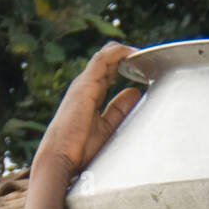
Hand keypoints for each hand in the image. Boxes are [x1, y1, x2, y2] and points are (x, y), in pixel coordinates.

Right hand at [32, 42, 141, 179]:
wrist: (60, 157)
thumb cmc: (79, 150)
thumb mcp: (106, 128)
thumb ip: (119, 110)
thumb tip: (134, 93)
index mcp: (89, 94)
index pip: (107, 71)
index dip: (124, 65)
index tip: (143, 66)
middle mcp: (86, 85)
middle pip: (107, 60)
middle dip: (128, 56)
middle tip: (149, 57)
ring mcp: (84, 83)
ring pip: (106, 55)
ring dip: (126, 52)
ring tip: (145, 53)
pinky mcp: (85, 84)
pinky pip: (104, 60)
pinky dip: (120, 54)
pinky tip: (135, 54)